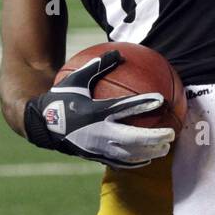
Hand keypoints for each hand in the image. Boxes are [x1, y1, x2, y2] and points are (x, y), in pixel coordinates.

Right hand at [24, 49, 175, 169]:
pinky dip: (134, 162)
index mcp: (96, 111)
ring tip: (165, 149)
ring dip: (149, 152)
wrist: (43, 124)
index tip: (160, 100)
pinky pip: (118, 162)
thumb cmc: (62, 98)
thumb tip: (118, 51)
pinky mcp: (94, 156)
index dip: (143, 104)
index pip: (125, 108)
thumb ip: (98, 65)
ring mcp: (97, 147)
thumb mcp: (76, 78)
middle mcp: (99, 131)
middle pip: (133, 138)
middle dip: (154, 137)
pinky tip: (147, 160)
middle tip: (171, 133)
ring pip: (129, 154)